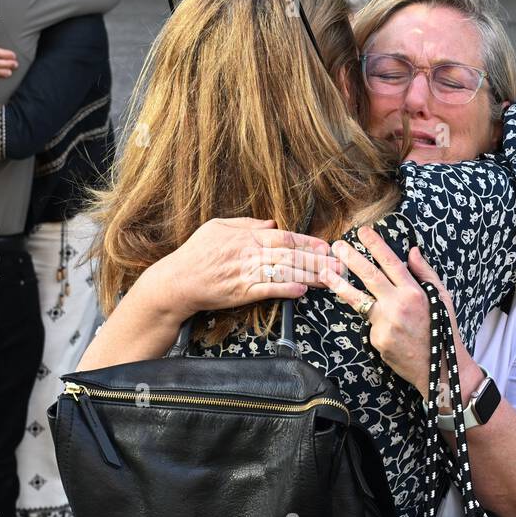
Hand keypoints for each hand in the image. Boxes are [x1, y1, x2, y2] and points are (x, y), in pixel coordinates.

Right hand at [143, 218, 342, 318]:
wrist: (177, 281)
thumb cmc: (195, 253)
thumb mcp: (217, 226)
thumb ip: (245, 223)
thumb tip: (271, 223)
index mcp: (246, 236)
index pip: (284, 236)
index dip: (307, 241)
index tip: (325, 246)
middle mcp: (249, 253)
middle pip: (290, 255)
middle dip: (316, 260)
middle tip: (338, 265)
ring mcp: (246, 273)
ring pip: (284, 272)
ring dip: (309, 275)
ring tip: (330, 279)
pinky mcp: (241, 293)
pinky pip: (268, 290)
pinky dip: (286, 290)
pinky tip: (302, 291)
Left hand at [324, 226, 473, 397]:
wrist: (438, 369)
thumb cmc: (442, 330)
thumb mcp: (442, 298)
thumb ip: (425, 273)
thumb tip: (411, 251)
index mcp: (415, 292)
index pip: (390, 262)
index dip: (375, 245)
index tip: (362, 231)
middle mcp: (398, 305)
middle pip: (368, 276)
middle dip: (351, 258)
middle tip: (336, 245)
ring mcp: (385, 322)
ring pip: (357, 299)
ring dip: (338, 283)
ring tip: (324, 271)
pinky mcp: (376, 339)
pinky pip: (370, 323)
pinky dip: (373, 320)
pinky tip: (384, 326)